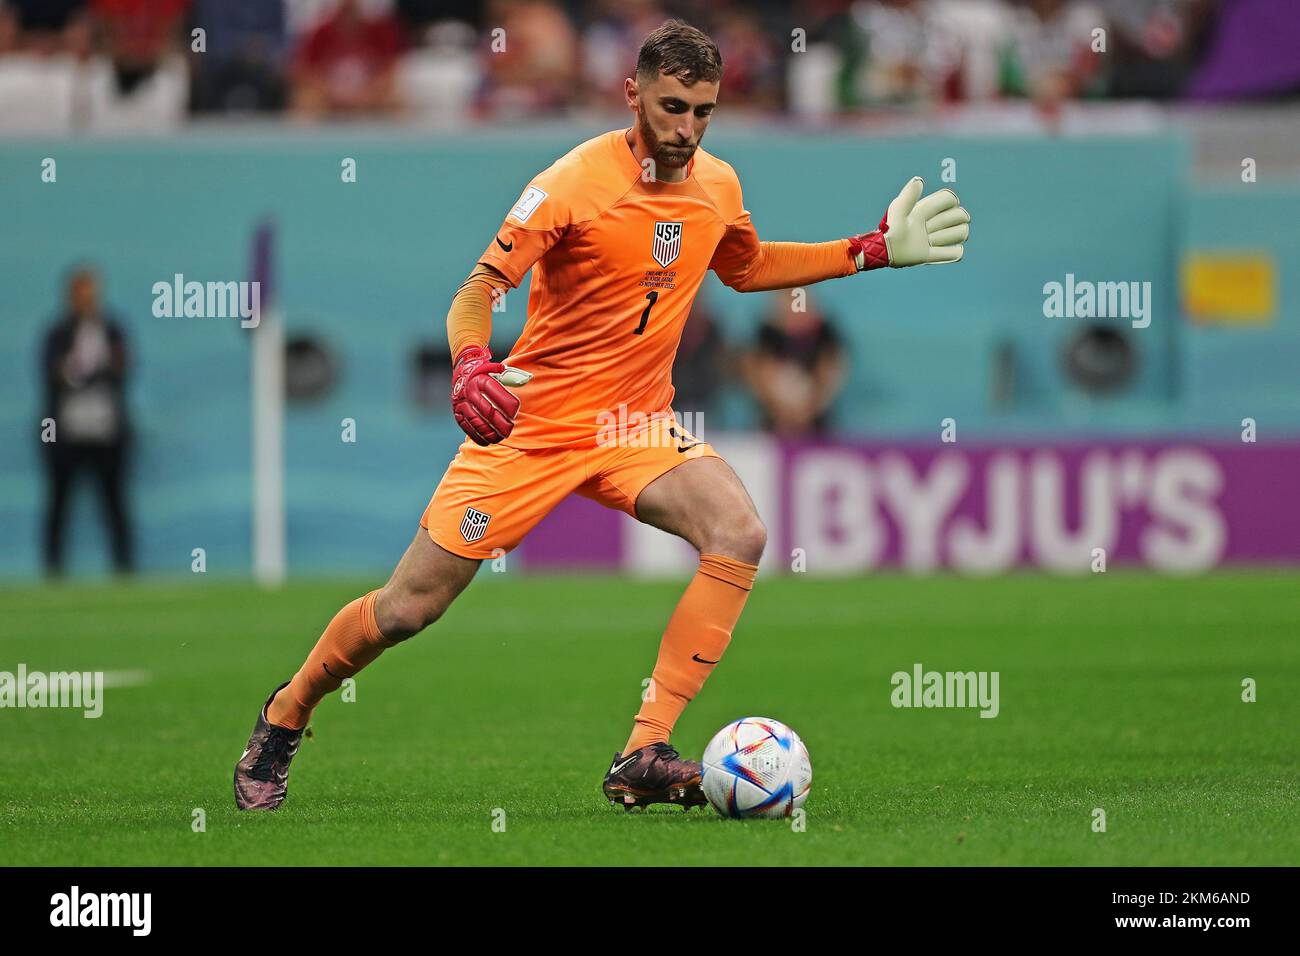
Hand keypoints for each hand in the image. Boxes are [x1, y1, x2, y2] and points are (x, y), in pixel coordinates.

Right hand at [450, 345, 531, 445]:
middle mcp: (469, 392)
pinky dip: (478, 436)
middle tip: (510, 428)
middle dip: (500, 422)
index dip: (506, 404)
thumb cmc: (481, 373)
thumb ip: (502, 371)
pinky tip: (488, 440)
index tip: (515, 411)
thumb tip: (510, 372)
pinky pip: (467, 428)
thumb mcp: (490, 368)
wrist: (460, 373)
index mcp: (479, 380)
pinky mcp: (457, 414)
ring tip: (501, 436)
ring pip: (477, 422)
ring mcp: (461, 404)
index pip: (495, 393)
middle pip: (487, 411)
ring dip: (490, 432)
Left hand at [848, 177, 969, 269]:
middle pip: (960, 216)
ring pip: (962, 233)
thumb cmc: (890, 228)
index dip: (948, 202)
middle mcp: (933, 223)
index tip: (931, 211)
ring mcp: (934, 239)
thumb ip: (909, 195)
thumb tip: (919, 180)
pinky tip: (935, 250)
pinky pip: (955, 253)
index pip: (950, 199)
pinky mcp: (930, 255)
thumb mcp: (898, 209)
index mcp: (926, 209)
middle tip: (928, 229)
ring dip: (947, 237)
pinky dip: (952, 252)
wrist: (883, 251)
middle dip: (947, 222)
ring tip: (930, 241)